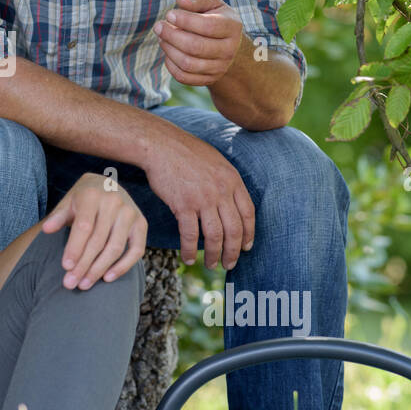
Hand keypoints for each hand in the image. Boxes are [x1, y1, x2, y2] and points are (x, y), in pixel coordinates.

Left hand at [41, 172, 146, 290]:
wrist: (106, 184)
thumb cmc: (83, 199)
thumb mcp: (68, 202)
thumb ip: (58, 217)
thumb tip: (45, 229)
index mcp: (92, 195)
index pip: (84, 227)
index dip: (75, 248)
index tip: (66, 267)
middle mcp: (113, 202)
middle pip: (98, 241)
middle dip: (83, 265)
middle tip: (71, 283)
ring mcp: (130, 212)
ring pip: (115, 248)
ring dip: (99, 269)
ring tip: (84, 284)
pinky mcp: (141, 223)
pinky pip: (136, 250)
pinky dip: (123, 266)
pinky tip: (107, 278)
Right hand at [144, 129, 254, 270]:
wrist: (161, 145)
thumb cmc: (185, 152)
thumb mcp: (215, 161)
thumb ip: (226, 181)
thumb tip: (230, 200)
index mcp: (232, 180)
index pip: (248, 213)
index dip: (249, 233)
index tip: (246, 247)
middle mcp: (221, 191)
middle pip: (233, 229)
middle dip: (233, 251)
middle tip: (229, 263)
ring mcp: (203, 199)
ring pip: (214, 235)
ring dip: (213, 254)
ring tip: (211, 264)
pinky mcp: (183, 205)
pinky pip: (190, 234)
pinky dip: (189, 250)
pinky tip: (188, 258)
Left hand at [152, 0, 242, 86]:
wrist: (227, 45)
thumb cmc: (213, 18)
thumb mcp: (211, 3)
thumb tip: (181, 0)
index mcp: (232, 27)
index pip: (208, 26)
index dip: (185, 20)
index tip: (169, 14)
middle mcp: (229, 50)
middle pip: (195, 47)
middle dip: (171, 36)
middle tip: (158, 26)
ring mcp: (220, 67)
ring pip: (188, 64)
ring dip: (169, 49)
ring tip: (162, 38)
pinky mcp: (209, 79)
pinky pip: (184, 76)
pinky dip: (170, 65)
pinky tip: (168, 52)